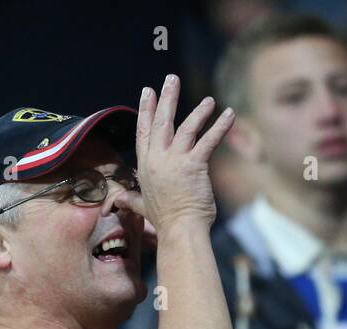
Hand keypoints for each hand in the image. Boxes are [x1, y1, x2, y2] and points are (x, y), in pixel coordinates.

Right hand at [113, 75, 233, 235]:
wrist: (180, 230)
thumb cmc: (164, 221)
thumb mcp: (142, 206)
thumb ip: (130, 199)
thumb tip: (117, 200)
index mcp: (146, 165)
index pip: (144, 131)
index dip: (145, 110)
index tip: (147, 92)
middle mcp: (157, 158)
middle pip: (161, 121)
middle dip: (166, 97)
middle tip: (171, 78)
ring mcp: (175, 160)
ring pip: (185, 127)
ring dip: (198, 111)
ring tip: (209, 100)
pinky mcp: (194, 164)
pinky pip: (208, 140)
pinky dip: (219, 126)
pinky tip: (229, 114)